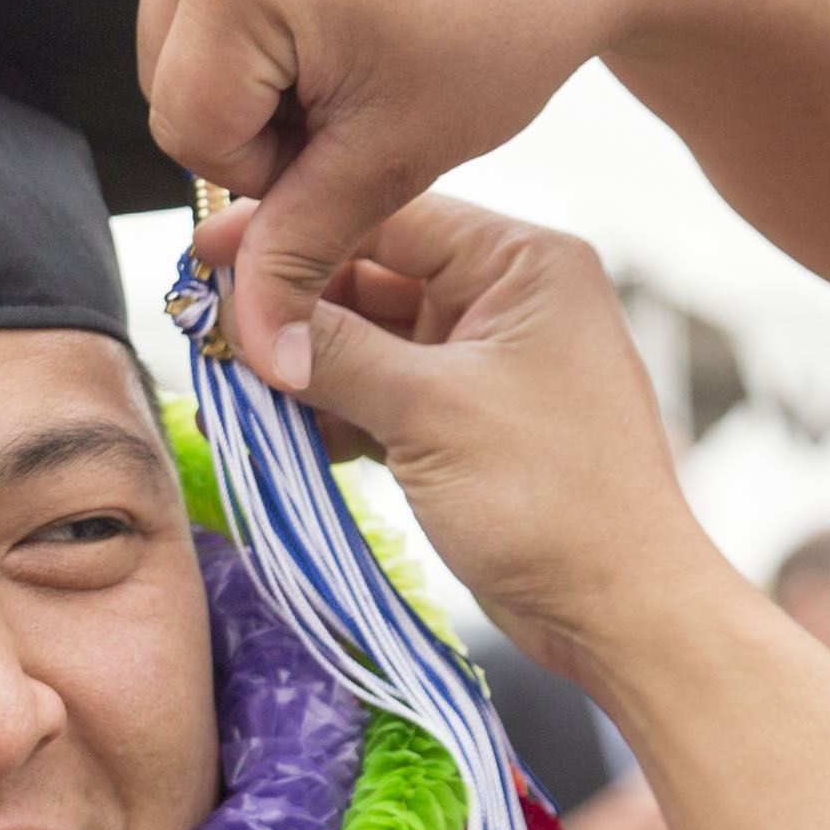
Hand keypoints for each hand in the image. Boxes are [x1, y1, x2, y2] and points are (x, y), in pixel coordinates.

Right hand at [142, 0, 681, 391]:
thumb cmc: (515, 24)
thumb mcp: (400, 154)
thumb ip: (307, 253)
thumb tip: (254, 354)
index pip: (188, 129)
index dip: (272, 168)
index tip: (356, 143)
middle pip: (168, 66)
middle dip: (253, 107)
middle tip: (357, 99)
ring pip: (180, 9)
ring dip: (250, 51)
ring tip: (354, 48)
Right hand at [255, 192, 740, 697]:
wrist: (622, 613)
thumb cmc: (559, 503)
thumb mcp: (430, 413)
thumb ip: (335, 354)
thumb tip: (248, 313)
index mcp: (524, 263)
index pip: (389, 216)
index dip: (294, 233)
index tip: (211, 249)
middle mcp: (510, 298)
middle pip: (372, 276)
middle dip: (292, 308)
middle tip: (207, 324)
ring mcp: (490, 363)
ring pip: (371, 341)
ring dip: (305, 366)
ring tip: (228, 386)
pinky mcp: (470, 423)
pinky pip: (385, 396)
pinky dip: (334, 412)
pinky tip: (274, 431)